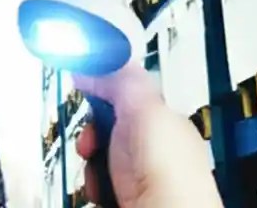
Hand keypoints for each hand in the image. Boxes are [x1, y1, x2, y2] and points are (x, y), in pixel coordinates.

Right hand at [73, 63, 222, 207]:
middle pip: (106, 133)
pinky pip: (97, 190)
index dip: (102, 95)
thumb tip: (94, 62)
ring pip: (98, 164)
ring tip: (102, 179)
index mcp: (165, 124)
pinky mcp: (124, 203)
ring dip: (92, 168)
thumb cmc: (172, 177)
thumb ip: (121, 79)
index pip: (126, 97)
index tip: (84, 91)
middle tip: (92, 144)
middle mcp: (154, 154)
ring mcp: (139, 183)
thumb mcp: (144, 107)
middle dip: (92, 137)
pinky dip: (94, 191)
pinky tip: (104, 195)